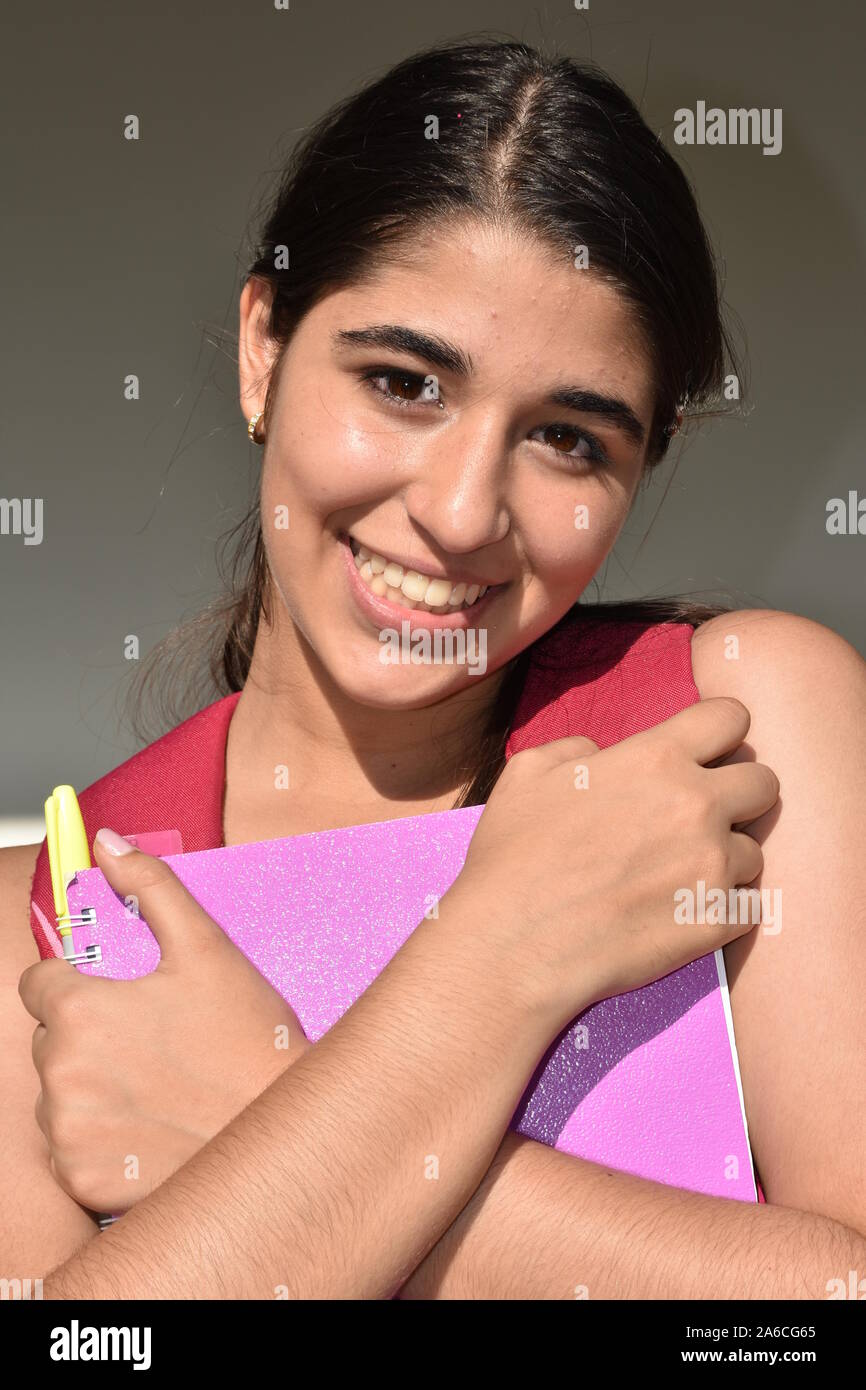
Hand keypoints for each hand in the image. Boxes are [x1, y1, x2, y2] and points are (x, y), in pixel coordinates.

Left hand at [19, 829, 310, 1213]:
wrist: (285, 1133)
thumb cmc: (249, 1040)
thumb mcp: (207, 948)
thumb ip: (149, 885)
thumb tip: (106, 841)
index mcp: (81, 1011)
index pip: (39, 983)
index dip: (78, 983)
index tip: (117, 995)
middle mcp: (62, 1072)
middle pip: (49, 1039)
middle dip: (89, 1034)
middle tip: (154, 1040)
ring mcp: (69, 1131)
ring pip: (58, 1093)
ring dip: (91, 1085)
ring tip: (157, 1084)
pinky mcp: (81, 1178)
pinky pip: (69, 1148)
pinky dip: (99, 1138)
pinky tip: (150, 1125)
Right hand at [451, 696, 779, 1030]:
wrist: (514, 944)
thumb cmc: (513, 858)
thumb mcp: (528, 772)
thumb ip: (576, 748)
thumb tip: (602, 755)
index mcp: (655, 758)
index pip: (731, 717)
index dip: (721, 731)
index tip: (707, 751)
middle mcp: (696, 804)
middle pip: (764, 782)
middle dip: (738, 794)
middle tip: (700, 816)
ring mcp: (712, 865)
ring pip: (754, 850)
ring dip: (725, 859)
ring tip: (677, 875)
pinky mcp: (716, 921)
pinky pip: (749, 905)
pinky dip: (722, 909)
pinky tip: (680, 912)